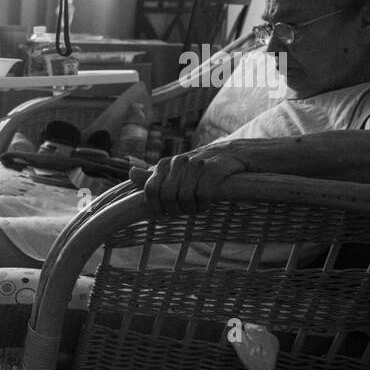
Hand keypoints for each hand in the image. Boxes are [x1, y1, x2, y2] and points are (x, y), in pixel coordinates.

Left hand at [129, 151, 247, 216]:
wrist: (239, 154)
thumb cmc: (205, 168)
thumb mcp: (177, 171)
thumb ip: (154, 174)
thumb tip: (130, 172)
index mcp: (165, 164)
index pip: (150, 190)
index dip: (156, 208)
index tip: (166, 215)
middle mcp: (179, 161)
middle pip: (167, 196)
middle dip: (175, 210)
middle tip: (187, 212)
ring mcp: (197, 163)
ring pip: (185, 196)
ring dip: (192, 209)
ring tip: (199, 207)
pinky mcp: (216, 167)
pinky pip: (203, 193)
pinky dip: (204, 202)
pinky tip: (208, 202)